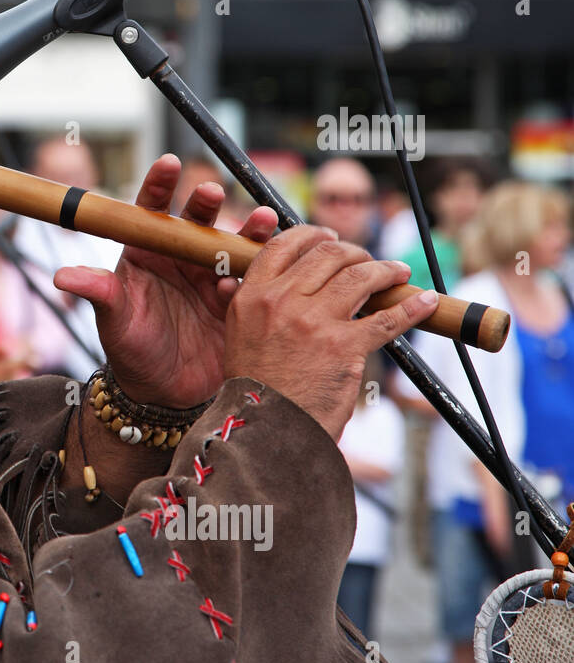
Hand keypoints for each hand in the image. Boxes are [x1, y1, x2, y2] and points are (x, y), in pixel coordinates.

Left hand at [54, 154, 277, 407]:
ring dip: (249, 232)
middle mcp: (183, 258)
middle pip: (198, 221)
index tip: (168, 164)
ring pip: (232, 246)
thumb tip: (62, 276)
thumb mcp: (113, 321)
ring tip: (262, 221)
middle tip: (211, 192)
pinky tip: (241, 284)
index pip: (152, 210)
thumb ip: (99, 293)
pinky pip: (251, 283)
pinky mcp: (236, 302)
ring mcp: (212, 278)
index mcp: (149, 252)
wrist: (161, 393)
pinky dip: (253, 277)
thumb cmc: (129, 350)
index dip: (161, 185)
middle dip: (207, 204)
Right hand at [224, 225, 439, 439]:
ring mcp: (314, 321)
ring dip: (386, 271)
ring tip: (398, 273)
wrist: (267, 428)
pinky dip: (412, 308)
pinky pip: (387, 318)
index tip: (329, 236)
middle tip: (366, 259)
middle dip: (355, 252)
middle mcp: (281, 301)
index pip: (283, 245)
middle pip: (328, 254)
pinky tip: (426, 302)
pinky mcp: (344, 346)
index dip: (312, 234)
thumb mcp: (236, 336)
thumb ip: (243, 305)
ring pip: (360, 277)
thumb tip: (236, 282)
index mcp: (252, 296)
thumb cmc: (254, 386)